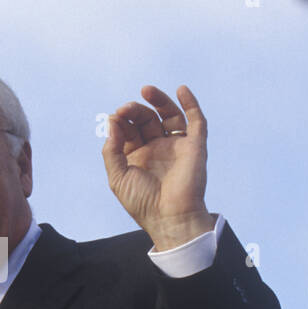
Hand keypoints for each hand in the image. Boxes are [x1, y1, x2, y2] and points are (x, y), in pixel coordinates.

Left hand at [101, 84, 212, 250]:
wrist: (170, 218)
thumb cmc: (142, 202)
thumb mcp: (117, 177)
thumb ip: (112, 150)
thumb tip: (112, 121)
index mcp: (137, 156)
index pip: (128, 130)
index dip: (120, 121)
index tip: (114, 119)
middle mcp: (157, 149)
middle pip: (146, 120)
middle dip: (135, 111)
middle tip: (126, 109)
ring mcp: (176, 146)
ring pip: (169, 115)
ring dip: (158, 101)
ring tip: (146, 90)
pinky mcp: (195, 146)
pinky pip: (196, 121)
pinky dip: (191, 104)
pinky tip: (182, 90)